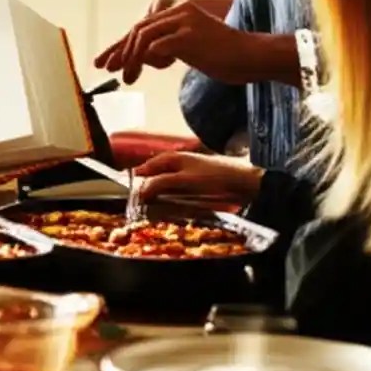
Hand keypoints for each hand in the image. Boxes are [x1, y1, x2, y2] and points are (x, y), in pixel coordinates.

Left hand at [95, 0, 262, 84]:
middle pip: (138, 29)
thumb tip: (144, 57)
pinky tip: (139, 74)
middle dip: (118, 50)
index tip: (106, 60)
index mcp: (179, 12)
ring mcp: (184, 22)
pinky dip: (143, 61)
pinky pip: (155, 47)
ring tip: (126, 78)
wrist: (252, 58)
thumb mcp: (190, 49)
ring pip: (142, 37)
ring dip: (129, 59)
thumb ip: (168, 48)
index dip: (121, 44)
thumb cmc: (225, 58)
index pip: (143, 26)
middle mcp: (179, 11)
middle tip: (106, 68)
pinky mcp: (188, 36)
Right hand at [132, 151, 264, 205]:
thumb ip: (161, 183)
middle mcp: (177, 164)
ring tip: (152, 211)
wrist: (242, 182)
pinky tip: (170, 210)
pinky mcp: (194, 185)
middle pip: (154, 177)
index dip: (137, 181)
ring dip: (158, 197)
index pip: (146, 168)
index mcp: (171, 159)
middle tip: (139, 207)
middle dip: (146, 191)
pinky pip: (176, 193)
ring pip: (164, 186)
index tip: (128, 197)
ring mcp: (186, 174)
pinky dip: (170, 200)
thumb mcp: (184, 180)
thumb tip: (141, 190)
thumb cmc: (213, 177)